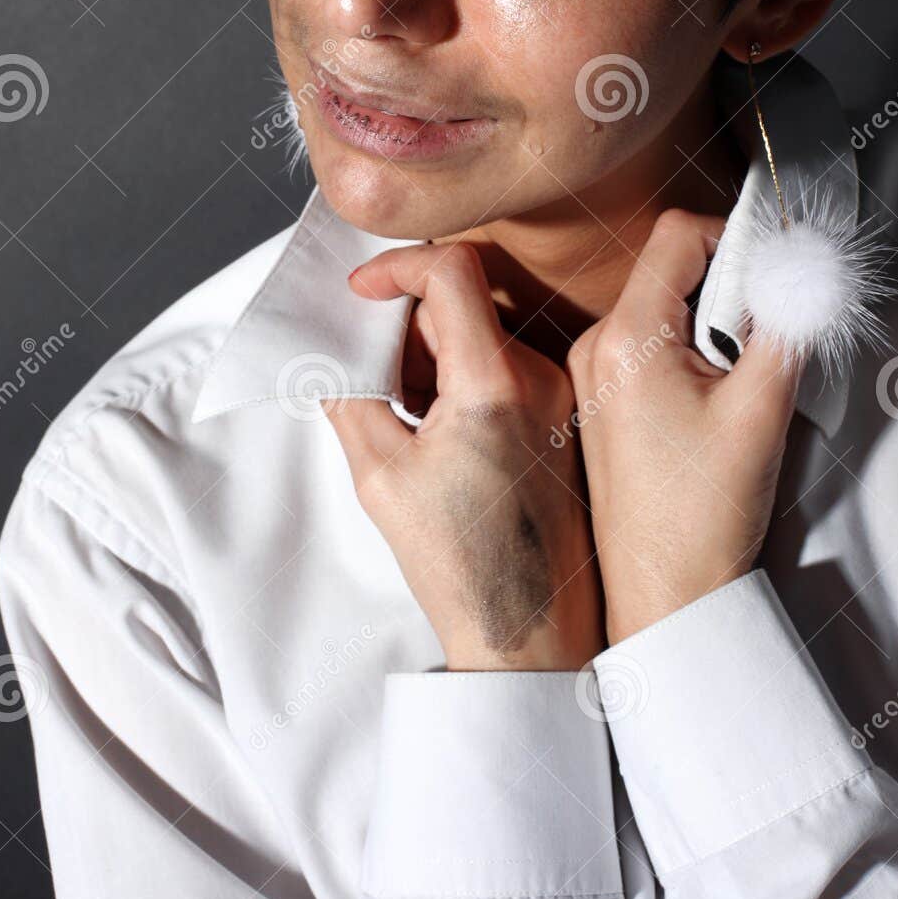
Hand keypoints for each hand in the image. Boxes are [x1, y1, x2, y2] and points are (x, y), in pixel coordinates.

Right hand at [320, 242, 604, 670]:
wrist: (531, 631)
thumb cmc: (464, 567)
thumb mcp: (380, 475)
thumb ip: (350, 395)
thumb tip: (333, 352)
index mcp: (496, 382)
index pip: (452, 269)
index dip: (397, 267)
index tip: (363, 292)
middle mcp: (540, 377)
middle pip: (464, 301)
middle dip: (408, 323)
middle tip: (375, 373)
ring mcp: (560, 397)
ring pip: (484, 333)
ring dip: (435, 353)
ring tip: (409, 417)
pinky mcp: (564, 419)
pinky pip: (507, 367)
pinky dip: (464, 379)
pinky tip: (442, 434)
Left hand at [565, 208, 804, 645]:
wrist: (661, 597)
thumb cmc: (701, 516)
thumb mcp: (763, 409)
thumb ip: (785, 324)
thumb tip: (799, 270)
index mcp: (625, 339)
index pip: (677, 235)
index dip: (736, 240)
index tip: (774, 278)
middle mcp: (593, 348)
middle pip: (669, 270)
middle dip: (727, 292)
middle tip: (758, 347)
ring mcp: (589, 378)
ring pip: (661, 310)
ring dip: (709, 329)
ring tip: (732, 391)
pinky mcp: (598, 405)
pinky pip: (646, 349)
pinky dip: (687, 358)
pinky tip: (708, 411)